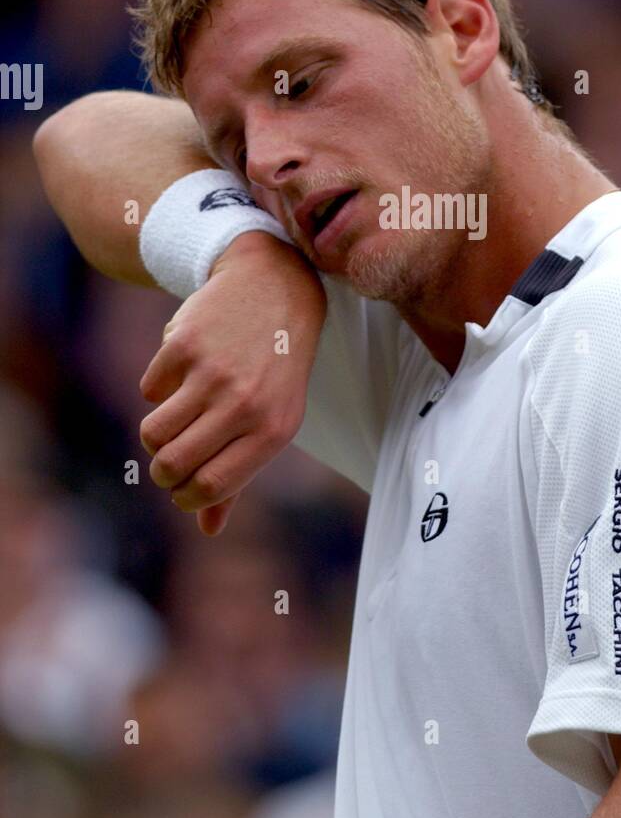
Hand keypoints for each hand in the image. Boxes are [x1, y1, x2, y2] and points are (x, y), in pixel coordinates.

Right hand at [139, 231, 325, 535]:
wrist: (275, 288)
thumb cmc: (274, 367)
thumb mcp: (273, 420)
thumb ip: (239, 475)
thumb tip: (207, 529)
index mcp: (272, 432)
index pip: (208, 488)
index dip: (184, 496)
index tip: (182, 488)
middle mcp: (244, 405)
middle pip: (173, 465)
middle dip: (162, 472)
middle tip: (168, 460)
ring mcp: (213, 374)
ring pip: (153, 434)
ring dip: (155, 436)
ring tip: (174, 422)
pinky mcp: (183, 346)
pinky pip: (148, 391)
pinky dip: (158, 389)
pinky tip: (184, 372)